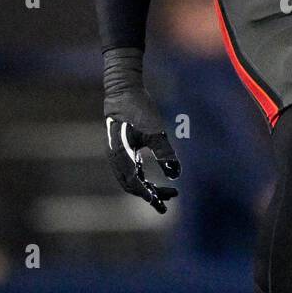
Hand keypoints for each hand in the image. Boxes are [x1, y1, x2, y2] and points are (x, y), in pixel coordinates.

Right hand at [104, 81, 179, 214]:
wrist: (123, 90)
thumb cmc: (139, 110)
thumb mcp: (155, 132)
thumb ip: (165, 154)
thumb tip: (175, 175)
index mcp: (121, 157)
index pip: (133, 184)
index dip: (148, 195)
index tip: (161, 202)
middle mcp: (116, 159)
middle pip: (132, 185)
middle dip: (151, 194)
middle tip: (170, 199)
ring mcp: (117, 154)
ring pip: (132, 178)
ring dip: (148, 186)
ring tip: (166, 194)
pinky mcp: (122, 148)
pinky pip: (132, 169)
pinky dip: (143, 177)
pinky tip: (154, 179)